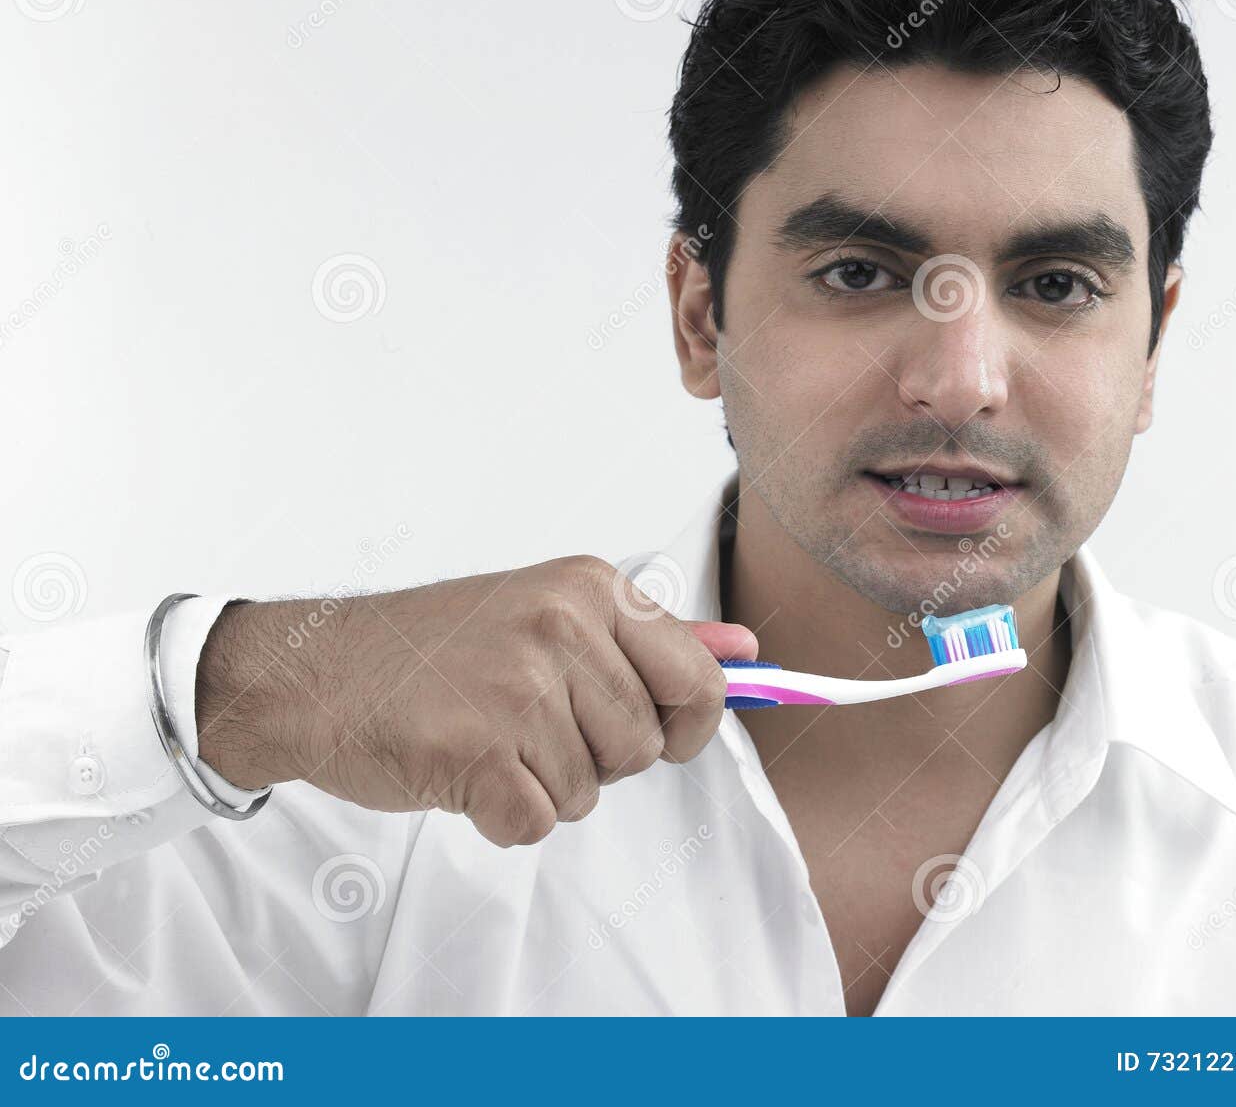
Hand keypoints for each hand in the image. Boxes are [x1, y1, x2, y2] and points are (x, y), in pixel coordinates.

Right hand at [195, 555, 752, 846]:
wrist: (315, 671)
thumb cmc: (433, 649)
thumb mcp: (547, 612)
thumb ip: (650, 635)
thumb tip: (745, 649)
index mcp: (590, 589)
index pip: (698, 678)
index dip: (688, 724)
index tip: (662, 734)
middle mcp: (562, 628)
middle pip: (643, 747)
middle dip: (597, 758)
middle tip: (530, 726)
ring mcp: (518, 689)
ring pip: (590, 790)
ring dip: (543, 786)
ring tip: (488, 740)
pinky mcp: (476, 751)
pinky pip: (536, 823)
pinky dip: (502, 818)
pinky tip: (463, 773)